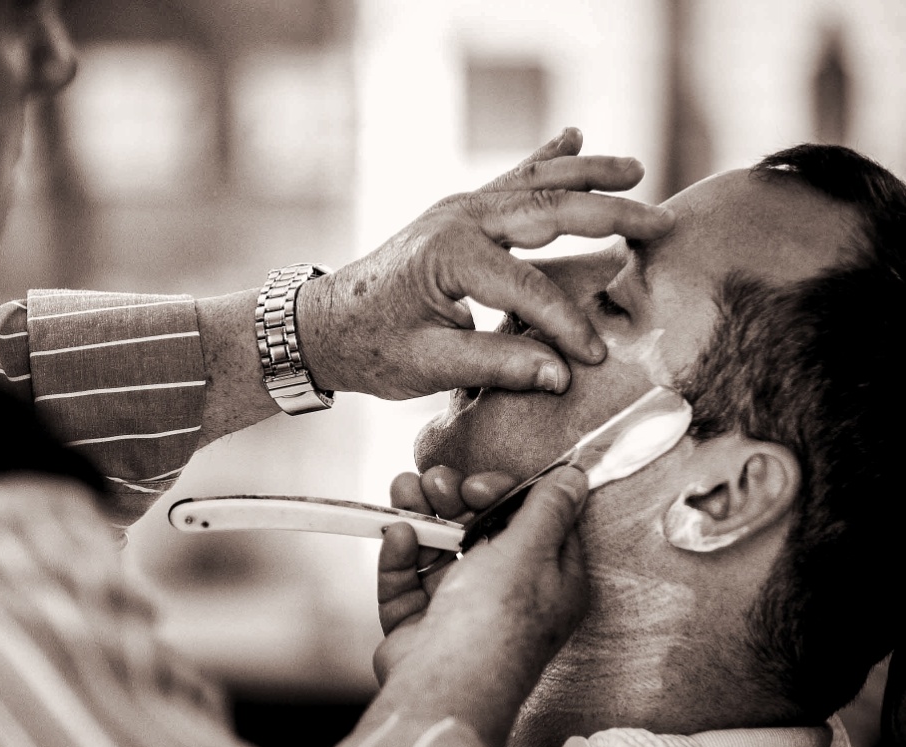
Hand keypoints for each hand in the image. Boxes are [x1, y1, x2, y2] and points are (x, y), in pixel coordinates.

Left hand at [297, 128, 674, 398]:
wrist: (321, 326)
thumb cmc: (370, 348)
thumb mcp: (428, 366)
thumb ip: (495, 367)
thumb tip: (561, 375)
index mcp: (450, 256)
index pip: (528, 288)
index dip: (567, 324)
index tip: (596, 357)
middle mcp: (457, 218)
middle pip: (547, 209)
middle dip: (607, 214)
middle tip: (660, 223)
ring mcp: (457, 209)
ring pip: (534, 182)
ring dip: (586, 174)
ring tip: (635, 171)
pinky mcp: (456, 213)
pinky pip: (510, 180)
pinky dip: (545, 158)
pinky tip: (573, 136)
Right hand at [369, 465, 589, 746]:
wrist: (443, 687)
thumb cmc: (496, 623)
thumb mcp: (530, 552)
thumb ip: (548, 509)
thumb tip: (576, 477)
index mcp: (548, 579)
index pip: (530, 520)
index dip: (503, 494)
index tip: (480, 487)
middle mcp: (506, 593)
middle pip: (479, 529)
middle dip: (453, 499)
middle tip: (436, 484)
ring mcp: (460, 608)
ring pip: (438, 547)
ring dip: (421, 513)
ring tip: (404, 491)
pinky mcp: (420, 622)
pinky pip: (408, 579)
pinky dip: (401, 555)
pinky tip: (399, 535)